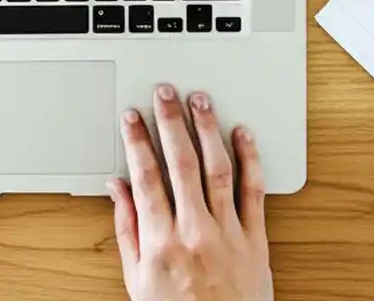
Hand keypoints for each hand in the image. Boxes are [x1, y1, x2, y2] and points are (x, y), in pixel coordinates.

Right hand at [108, 85, 272, 300]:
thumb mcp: (136, 280)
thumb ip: (127, 229)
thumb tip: (117, 189)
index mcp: (160, 243)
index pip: (145, 177)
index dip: (136, 141)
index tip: (132, 116)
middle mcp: (194, 234)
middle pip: (181, 164)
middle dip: (170, 122)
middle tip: (165, 92)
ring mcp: (228, 235)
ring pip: (217, 169)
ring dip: (208, 129)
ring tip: (201, 100)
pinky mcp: (256, 241)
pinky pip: (254, 192)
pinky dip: (250, 159)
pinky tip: (243, 134)